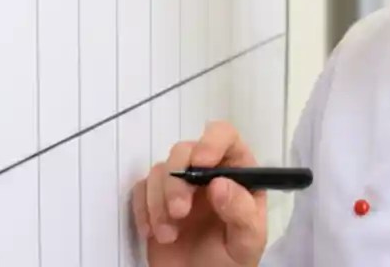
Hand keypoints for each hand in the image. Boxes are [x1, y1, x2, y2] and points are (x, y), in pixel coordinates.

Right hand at [133, 120, 267, 266]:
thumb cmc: (231, 261)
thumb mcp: (248, 240)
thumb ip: (241, 212)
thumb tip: (219, 183)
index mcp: (236, 172)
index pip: (224, 136)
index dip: (211, 141)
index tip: (201, 163)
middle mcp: (207, 171)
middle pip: (184, 150)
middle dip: (177, 180)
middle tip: (179, 212)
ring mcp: (179, 184)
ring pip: (160, 170)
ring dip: (158, 202)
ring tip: (168, 235)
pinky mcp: (154, 201)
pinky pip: (140, 190)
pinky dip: (143, 210)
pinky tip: (153, 234)